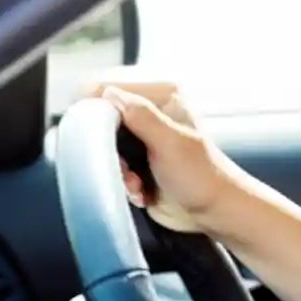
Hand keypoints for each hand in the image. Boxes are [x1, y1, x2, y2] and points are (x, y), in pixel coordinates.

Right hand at [87, 81, 239, 233]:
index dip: (95, 110)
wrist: (213, 212)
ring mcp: (144, 137)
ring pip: (104, 145)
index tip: (88, 133)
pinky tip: (140, 191)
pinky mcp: (138, 160)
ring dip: (116, 168)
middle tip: (123, 166)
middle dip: (107, 147)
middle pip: (103, 118)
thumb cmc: (200, 176)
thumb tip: (108, 92)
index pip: (112, 89)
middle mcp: (152, 111)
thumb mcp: (171, 143)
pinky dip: (122, 180)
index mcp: (164, 95)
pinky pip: (112, 165)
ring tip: (135, 182)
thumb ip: (141, 116)